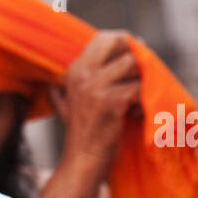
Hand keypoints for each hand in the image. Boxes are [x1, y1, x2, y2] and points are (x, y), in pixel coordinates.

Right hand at [53, 31, 141, 171]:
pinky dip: (143, 100)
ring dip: (143, 79)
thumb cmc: (81, 134)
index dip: (124, 42)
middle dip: (136, 54)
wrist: (83, 160)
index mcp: (74, 71)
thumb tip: (54, 83)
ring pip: (133, 65)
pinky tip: (137, 113)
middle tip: (143, 71)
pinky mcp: (111, 102)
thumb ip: (62, 91)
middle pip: (120, 43)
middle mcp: (82, 74)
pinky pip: (139, 88)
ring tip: (139, 98)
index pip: (103, 38)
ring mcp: (95, 87)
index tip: (134, 56)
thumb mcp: (66, 107)